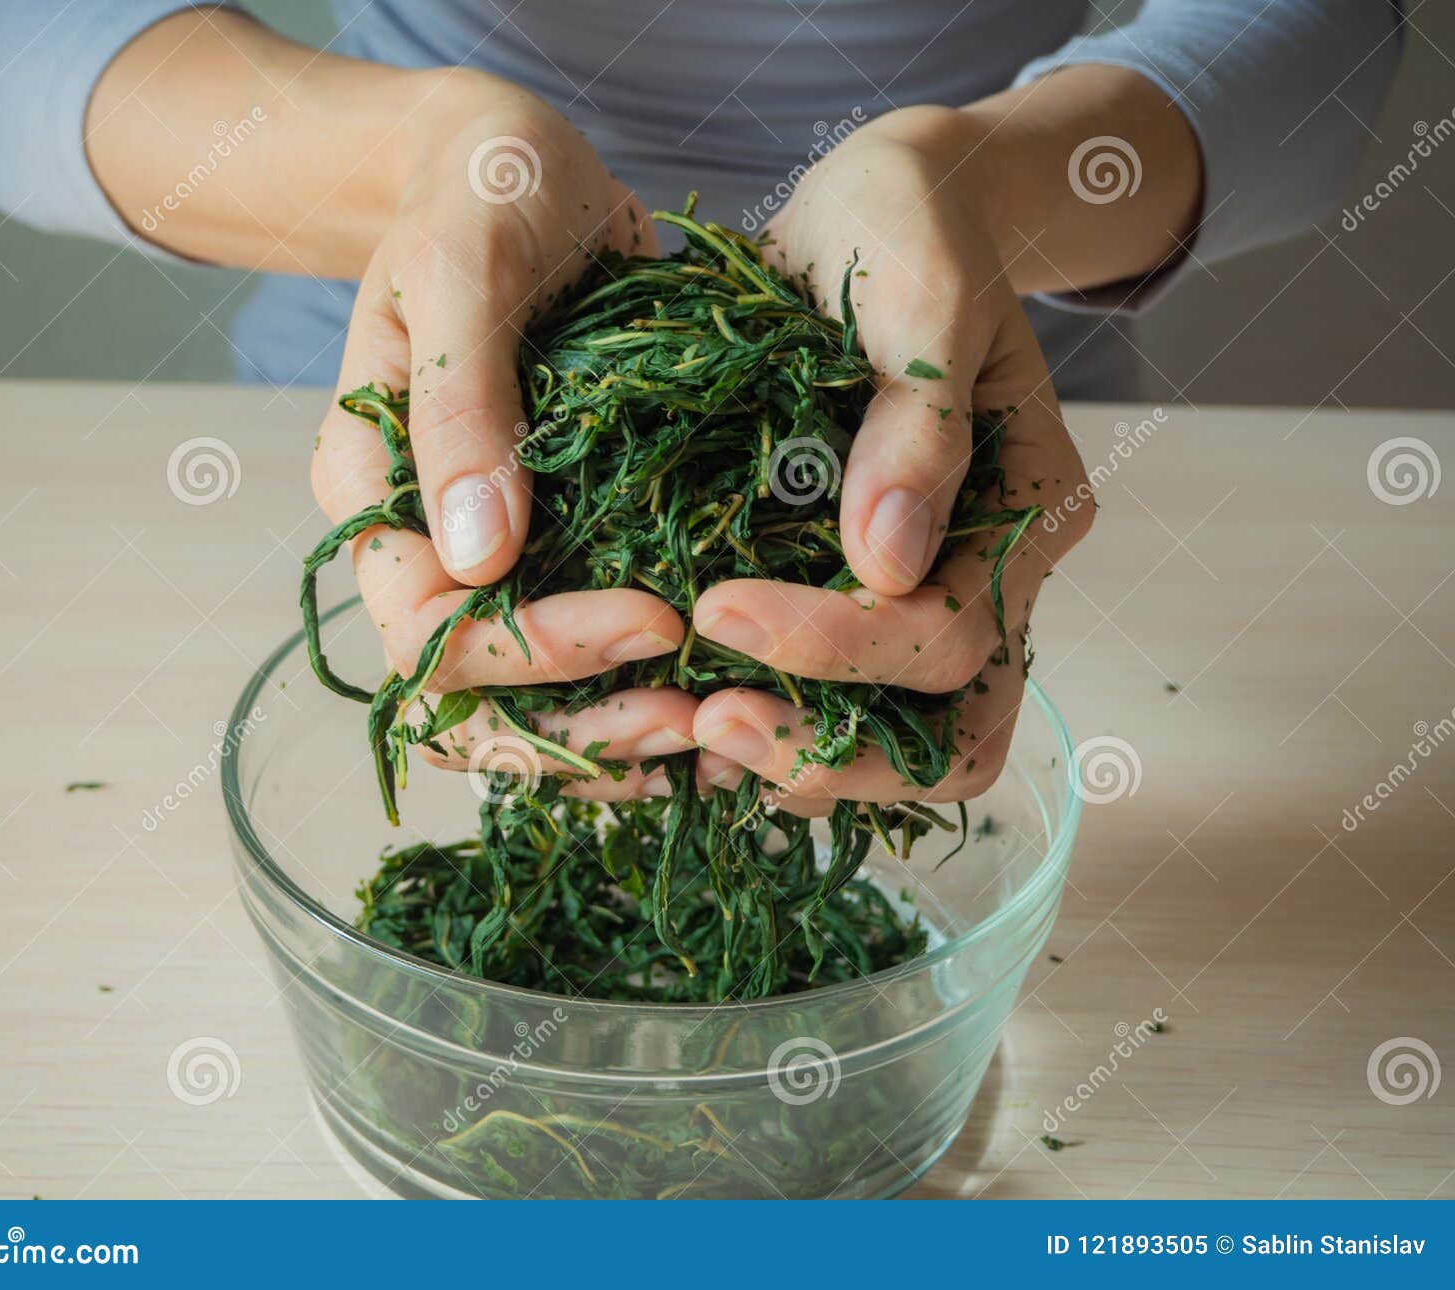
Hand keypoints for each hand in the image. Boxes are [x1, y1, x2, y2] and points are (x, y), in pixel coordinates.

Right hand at [309, 70, 694, 796]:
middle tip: (696, 721)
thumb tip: (483, 561)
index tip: (654, 618)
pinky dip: (645, 690)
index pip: (427, 630)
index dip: (535, 650)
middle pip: (470, 700)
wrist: (515, 164)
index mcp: (369, 489)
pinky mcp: (556, 543)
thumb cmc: (478, 190)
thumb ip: (463, 409)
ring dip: (617, 735)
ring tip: (720, 730)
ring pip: (525, 704)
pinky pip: (585, 655)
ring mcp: (487, 552)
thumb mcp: (462, 271)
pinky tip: (722, 695)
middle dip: (580, 727)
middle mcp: (420, 542)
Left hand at [691, 111, 1093, 812]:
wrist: (873, 211)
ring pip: (891, 740)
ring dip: (791, 755)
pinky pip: (828, 698)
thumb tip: (890, 563)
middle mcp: (988, 574)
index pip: (954, 636)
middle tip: (707, 721)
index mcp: (1029, 511)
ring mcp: (925, 592)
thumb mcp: (922, 294)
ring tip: (682, 727)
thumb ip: (917, 425)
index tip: (717, 609)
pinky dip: (764, 716)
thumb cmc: (906, 228)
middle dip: (831, 750)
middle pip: (948, 735)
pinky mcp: (855, 592)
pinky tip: (682, 705)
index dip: (840, 647)